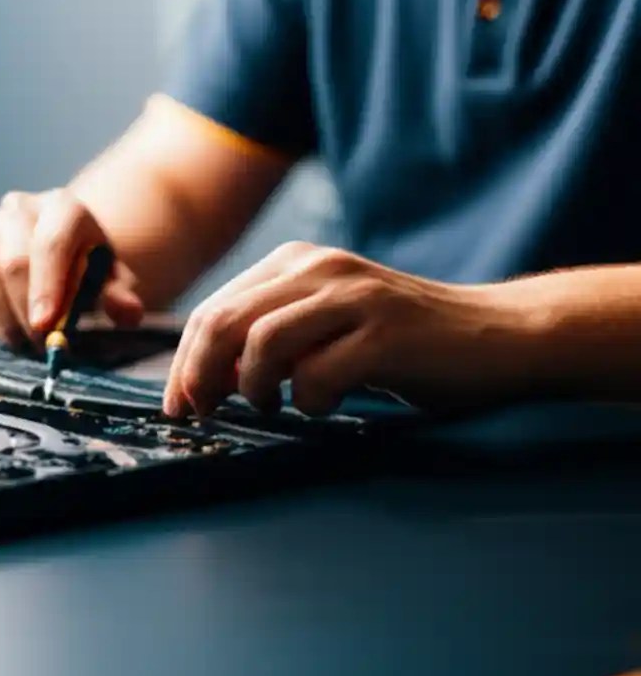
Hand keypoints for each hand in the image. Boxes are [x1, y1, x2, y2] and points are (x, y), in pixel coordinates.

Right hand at [0, 189, 144, 347]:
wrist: (57, 259)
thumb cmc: (87, 272)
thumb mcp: (110, 283)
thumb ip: (119, 297)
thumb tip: (128, 312)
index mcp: (61, 207)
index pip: (50, 242)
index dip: (46, 286)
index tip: (45, 325)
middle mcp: (17, 210)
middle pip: (13, 262)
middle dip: (26, 311)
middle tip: (41, 344)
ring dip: (3, 318)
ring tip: (25, 339)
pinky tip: (4, 325)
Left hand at [163, 241, 534, 417]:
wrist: (496, 335)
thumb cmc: (401, 341)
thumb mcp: (325, 323)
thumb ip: (269, 337)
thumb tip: (206, 379)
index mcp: (296, 262)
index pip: (214, 310)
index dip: (185, 362)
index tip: (179, 404)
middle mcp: (320, 269)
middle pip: (224, 321)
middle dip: (199, 375)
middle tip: (203, 413)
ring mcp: (354, 297)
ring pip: (261, 341)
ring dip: (253, 386)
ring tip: (271, 405)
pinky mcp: (385, 333)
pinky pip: (317, 373)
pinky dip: (308, 400)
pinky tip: (324, 406)